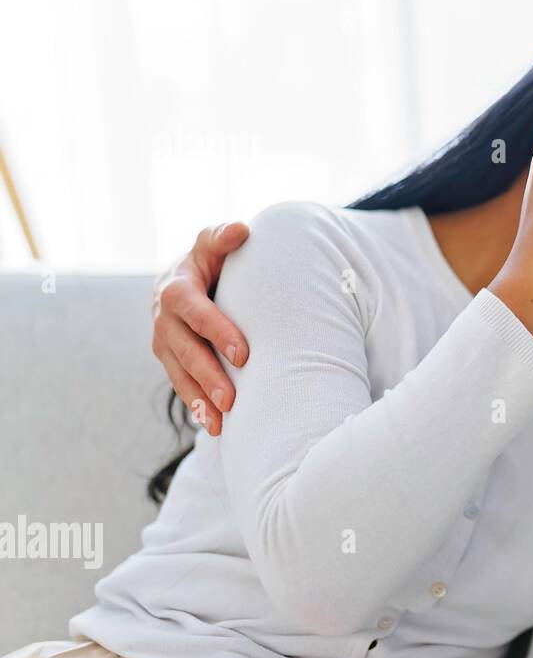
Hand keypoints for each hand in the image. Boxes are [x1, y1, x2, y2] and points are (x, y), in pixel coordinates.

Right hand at [151, 222, 250, 434]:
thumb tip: (241, 229)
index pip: (193, 310)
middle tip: (232, 399)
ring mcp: (163, 341)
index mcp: (175, 288)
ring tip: (220, 423)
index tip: (244, 354)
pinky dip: (195, 406)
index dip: (216, 331)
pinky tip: (214, 427)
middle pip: (183, 349)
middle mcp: (163, 317)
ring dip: (198, 399)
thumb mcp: (211, 244)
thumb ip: (222, 237)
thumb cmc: (209, 260)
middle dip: (207, 375)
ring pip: (177, 372)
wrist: (186, 278)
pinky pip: (179, 384)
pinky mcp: (169, 359)